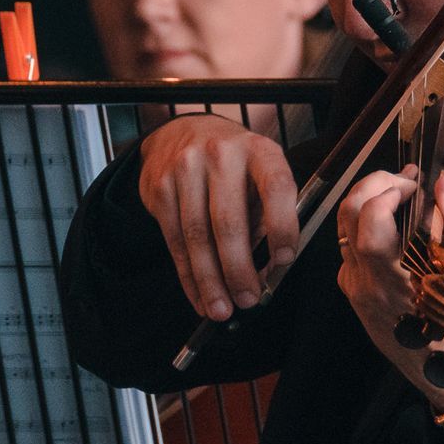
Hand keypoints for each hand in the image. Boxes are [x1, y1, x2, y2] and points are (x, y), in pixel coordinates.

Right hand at [138, 114, 298, 320]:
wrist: (181, 133)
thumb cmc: (234, 165)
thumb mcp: (260, 174)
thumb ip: (268, 215)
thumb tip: (271, 270)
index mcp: (259, 150)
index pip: (276, 187)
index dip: (282, 227)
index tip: (284, 261)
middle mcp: (221, 155)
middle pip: (228, 221)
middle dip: (238, 269)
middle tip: (248, 300)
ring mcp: (186, 169)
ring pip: (197, 236)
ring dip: (210, 280)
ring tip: (222, 309)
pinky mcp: (160, 188)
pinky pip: (174, 240)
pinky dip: (188, 275)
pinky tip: (199, 296)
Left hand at [337, 169, 443, 410]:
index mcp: (394, 280)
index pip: (370, 223)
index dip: (389, 190)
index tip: (417, 183)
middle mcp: (366, 284)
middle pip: (348, 216)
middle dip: (376, 184)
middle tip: (408, 180)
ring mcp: (356, 289)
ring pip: (345, 229)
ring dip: (370, 201)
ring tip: (404, 193)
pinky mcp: (355, 292)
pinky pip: (352, 248)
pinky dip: (369, 226)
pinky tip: (399, 227)